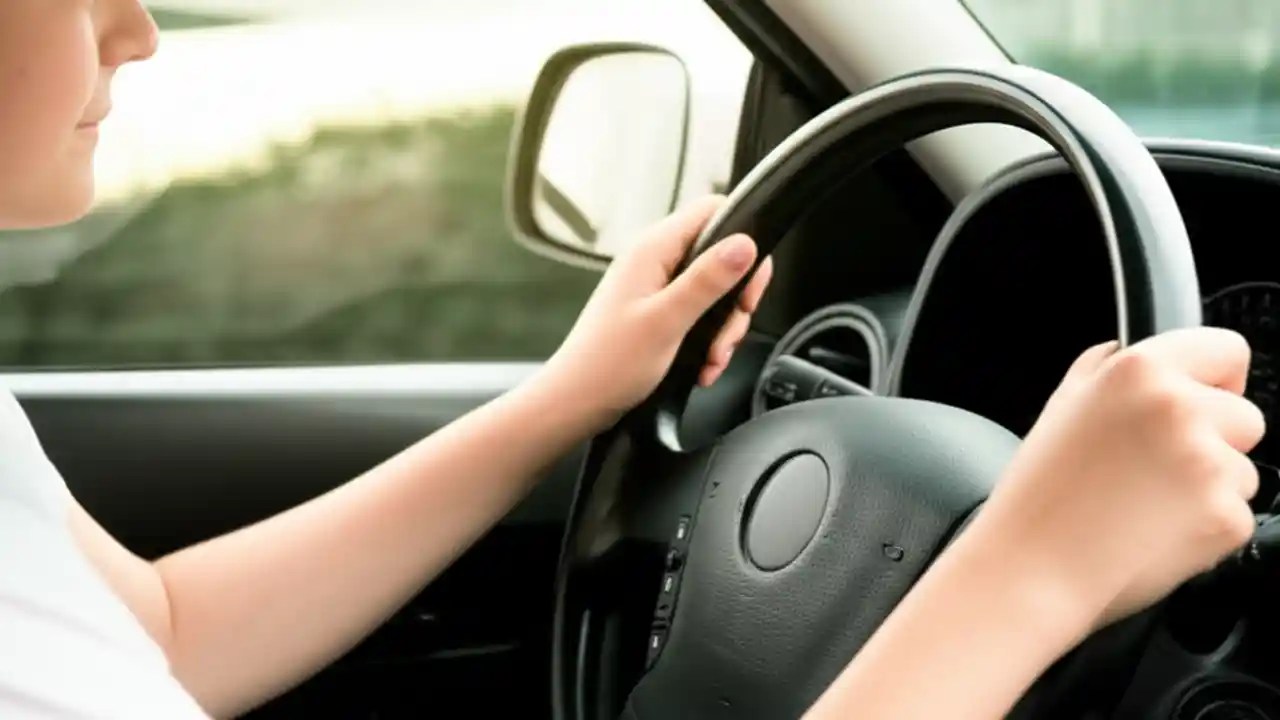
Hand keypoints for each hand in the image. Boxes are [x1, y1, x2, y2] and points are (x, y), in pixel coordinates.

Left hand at [544, 195, 772, 426]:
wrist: (576, 402)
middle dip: (735, 299)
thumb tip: (744, 245)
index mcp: (652, 250)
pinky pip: (698, 315)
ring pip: (714, 292)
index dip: (743, 239)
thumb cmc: (607, 365)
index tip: (749, 283)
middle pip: (720, 256)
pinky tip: (702, 365)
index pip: (712, 211)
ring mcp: (655, 286)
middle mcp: (653, 261)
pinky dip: (708, 341)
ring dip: (722, 328)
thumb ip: (707, 281)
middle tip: (729, 331)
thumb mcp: (667, 321)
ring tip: (712, 357)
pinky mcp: (657, 311)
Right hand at [962, 328, 1264, 632]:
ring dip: (1208, 485)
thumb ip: (1105, 368)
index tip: (1199, 400)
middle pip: (1245, 414)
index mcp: (1138, 372)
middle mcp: (1179, 409)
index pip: (1227, 349)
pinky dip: (1204, 526)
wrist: (1032, 569)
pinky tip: (1154, 531)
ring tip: (1145, 503)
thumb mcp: (1060, 407)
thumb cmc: (1038, 495)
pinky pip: (1235, 513)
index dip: (1214, 379)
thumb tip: (1129, 351)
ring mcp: (1209, 465)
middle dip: (1213, 439)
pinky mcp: (1226, 518)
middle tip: (1154, 467)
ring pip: (1242, 468)